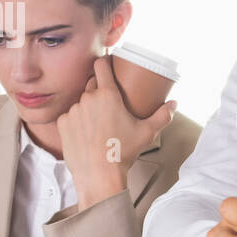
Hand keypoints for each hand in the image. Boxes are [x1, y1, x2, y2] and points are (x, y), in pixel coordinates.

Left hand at [58, 57, 175, 210]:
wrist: (99, 175)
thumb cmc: (122, 153)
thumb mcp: (147, 133)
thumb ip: (162, 116)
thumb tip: (173, 105)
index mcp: (108, 95)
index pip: (100, 65)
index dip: (104, 61)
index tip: (107, 63)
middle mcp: (88, 99)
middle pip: (92, 84)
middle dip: (100, 90)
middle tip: (109, 103)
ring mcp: (73, 111)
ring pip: (81, 101)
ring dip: (88, 107)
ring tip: (98, 123)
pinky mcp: (62, 124)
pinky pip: (70, 116)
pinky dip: (77, 121)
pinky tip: (86, 133)